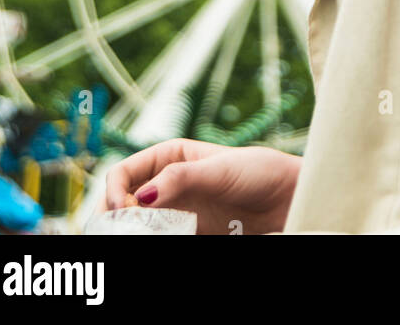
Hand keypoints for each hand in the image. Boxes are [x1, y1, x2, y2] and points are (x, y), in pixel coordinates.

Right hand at [93, 139, 302, 235]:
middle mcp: (166, 183)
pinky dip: (149, 241)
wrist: (286, 199)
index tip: (119, 211)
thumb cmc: (257, 172)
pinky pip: (159, 238)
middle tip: (116, 233)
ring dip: (129, 232)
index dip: (113, 190)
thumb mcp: (218, 170)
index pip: (124, 173)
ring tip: (129, 239)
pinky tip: (151, 242)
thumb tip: (142, 196)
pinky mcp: (187, 232)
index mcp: (169, 157)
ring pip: (137, 224)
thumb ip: (181, 179)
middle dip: (114, 217)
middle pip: (123, 201)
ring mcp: (175, 210)